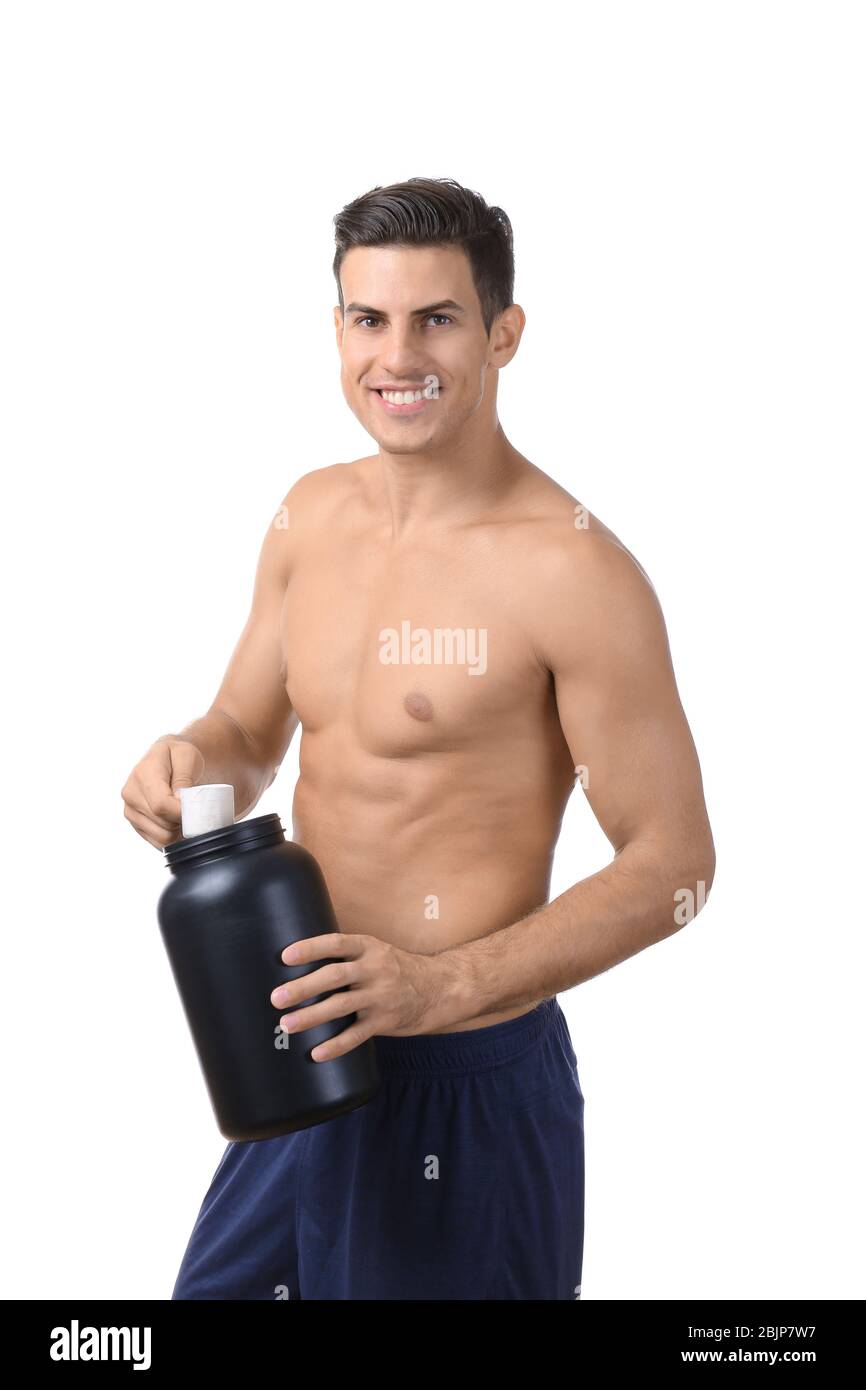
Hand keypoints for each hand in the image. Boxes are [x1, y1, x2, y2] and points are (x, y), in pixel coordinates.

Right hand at [121, 737, 204, 847]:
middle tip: (193, 808)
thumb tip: (178, 801)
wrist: (167, 759)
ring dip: (178, 830)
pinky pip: (157, 842)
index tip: (196, 807)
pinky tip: (177, 822)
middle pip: (162, 824)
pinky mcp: (135, 823)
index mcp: (143, 774)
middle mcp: (131, 794)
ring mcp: (130, 810)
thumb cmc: (179, 756)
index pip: (161, 805)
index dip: (182, 812)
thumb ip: (183, 778)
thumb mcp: (187, 756)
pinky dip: (171, 837)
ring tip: (184, 813)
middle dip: (183, 821)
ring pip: (161, 837)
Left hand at [270, 933, 448, 1060]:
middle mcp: (375, 969)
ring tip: (286, 1024)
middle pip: (334, 976)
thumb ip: (346, 955)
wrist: (438, 988)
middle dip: (303, 987)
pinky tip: (316, 1053)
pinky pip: (357, 1035)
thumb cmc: (395, 968)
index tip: (285, 957)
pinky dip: (336, 1046)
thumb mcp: (375, 951)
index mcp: (369, 947)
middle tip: (277, 997)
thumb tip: (299, 960)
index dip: (310, 948)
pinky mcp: (385, 1021)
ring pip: (341, 1006)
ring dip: (311, 1016)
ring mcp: (381, 996)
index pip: (336, 943)